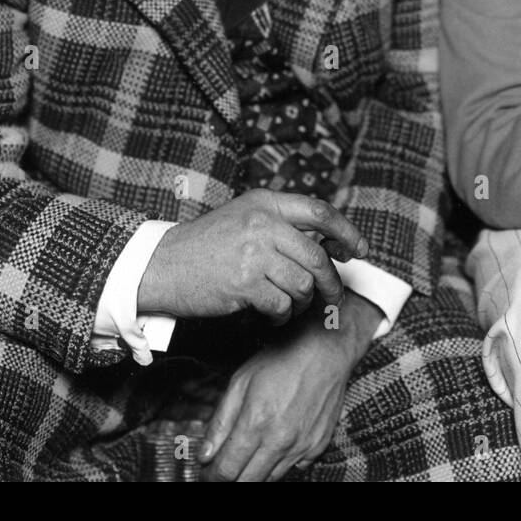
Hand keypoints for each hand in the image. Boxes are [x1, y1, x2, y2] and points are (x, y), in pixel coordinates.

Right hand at [138, 189, 367, 322]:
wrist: (161, 265)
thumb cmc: (205, 246)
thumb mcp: (244, 218)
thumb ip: (280, 224)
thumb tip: (327, 244)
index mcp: (265, 202)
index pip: (321, 212)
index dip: (347, 232)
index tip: (359, 251)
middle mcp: (262, 222)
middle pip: (318, 256)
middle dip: (331, 282)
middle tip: (332, 296)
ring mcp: (254, 252)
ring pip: (303, 284)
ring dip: (303, 303)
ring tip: (290, 308)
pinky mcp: (244, 283)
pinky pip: (282, 305)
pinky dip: (282, 316)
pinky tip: (272, 317)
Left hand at [199, 294, 383, 481]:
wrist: (326, 349)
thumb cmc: (282, 359)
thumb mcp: (241, 381)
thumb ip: (221, 421)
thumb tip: (205, 454)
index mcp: (256, 423)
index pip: (226, 470)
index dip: (212, 476)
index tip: (208, 472)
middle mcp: (279, 440)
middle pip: (247, 482)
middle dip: (231, 479)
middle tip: (224, 468)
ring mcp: (301, 446)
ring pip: (270, 479)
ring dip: (255, 473)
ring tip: (249, 455)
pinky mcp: (318, 445)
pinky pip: (294, 468)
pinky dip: (281, 463)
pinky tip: (276, 446)